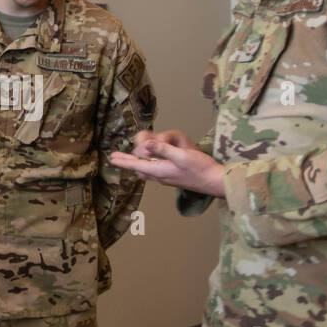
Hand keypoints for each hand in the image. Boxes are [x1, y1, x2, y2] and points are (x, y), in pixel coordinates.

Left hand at [111, 129, 225, 195]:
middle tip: (116, 157)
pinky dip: (148, 165)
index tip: (112, 158)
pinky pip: (154, 172)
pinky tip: (150, 162)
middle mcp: (160, 176)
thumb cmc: (200, 168)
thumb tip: (146, 144)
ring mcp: (167, 178)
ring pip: (146, 171)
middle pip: (139, 169)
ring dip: (138, 164)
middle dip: (128, 162)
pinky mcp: (173, 178)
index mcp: (160, 171)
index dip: (124, 161)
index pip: (137, 165)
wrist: (215, 182)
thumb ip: (163, 150)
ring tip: (131, 157)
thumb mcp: (182, 155)